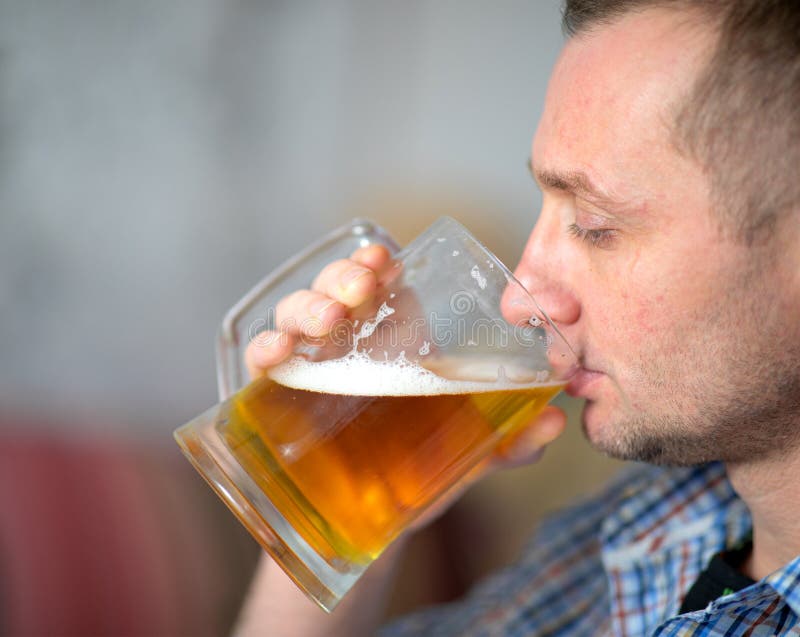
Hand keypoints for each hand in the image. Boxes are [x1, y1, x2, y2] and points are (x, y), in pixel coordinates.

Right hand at [243, 243, 565, 531]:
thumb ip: (510, 438)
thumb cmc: (419, 474)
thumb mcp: (466, 453)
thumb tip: (556, 420)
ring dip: (308, 306)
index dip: (375, 263)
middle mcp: (349, 342)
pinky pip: (264, 361)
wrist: (371, 529)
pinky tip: (275, 354)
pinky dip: (265, 349)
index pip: (379, 283)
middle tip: (361, 288)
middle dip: (342, 276)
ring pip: (297, 314)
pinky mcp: (279, 397)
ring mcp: (312, 366)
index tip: (385, 262)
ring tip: (329, 319)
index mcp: (394, 339)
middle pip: (335, 288)